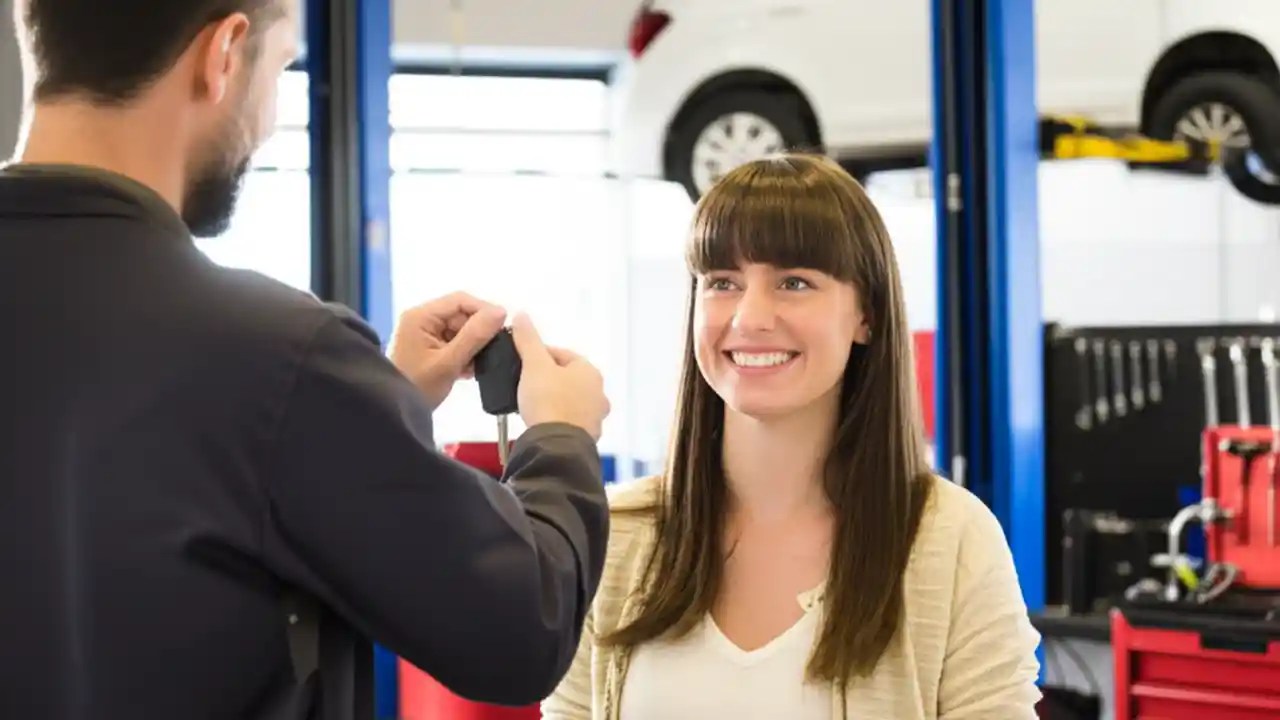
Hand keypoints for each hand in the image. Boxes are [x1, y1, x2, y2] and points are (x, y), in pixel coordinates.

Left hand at [388, 292, 506, 409]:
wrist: (395, 414)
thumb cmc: (418, 387)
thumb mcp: (449, 362)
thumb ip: (475, 336)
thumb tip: (501, 312)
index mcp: (421, 316)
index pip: (460, 300)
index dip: (484, 310)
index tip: (504, 326)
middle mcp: (421, 320)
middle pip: (461, 315)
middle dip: (478, 333)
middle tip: (492, 352)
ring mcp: (424, 334)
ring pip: (460, 331)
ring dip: (472, 346)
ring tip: (478, 364)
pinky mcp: (428, 349)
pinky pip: (453, 343)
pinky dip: (464, 354)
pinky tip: (469, 370)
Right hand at [509, 313, 609, 440]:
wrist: (556, 446)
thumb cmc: (548, 402)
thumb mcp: (533, 365)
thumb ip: (528, 340)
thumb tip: (522, 316)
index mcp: (589, 371)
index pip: (561, 354)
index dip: (538, 355)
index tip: (521, 362)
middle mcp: (598, 393)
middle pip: (567, 379)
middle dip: (547, 380)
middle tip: (525, 384)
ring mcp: (595, 417)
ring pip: (570, 401)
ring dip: (553, 401)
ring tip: (531, 405)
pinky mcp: (587, 437)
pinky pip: (569, 422)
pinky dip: (556, 420)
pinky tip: (541, 423)